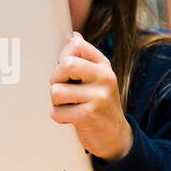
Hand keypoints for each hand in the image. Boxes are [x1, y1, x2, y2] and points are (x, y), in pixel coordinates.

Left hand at [49, 32, 132, 161]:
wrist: (115, 135)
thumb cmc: (100, 104)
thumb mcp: (97, 77)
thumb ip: (84, 57)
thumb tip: (72, 35)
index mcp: (103, 65)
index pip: (76, 45)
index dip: (62, 57)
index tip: (66, 72)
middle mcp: (104, 77)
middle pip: (66, 65)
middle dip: (55, 78)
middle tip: (61, 88)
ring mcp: (98, 96)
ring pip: (56, 91)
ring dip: (56, 101)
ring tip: (68, 105)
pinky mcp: (89, 115)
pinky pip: (57, 112)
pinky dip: (58, 116)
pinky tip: (70, 117)